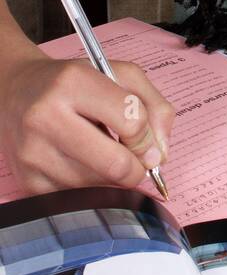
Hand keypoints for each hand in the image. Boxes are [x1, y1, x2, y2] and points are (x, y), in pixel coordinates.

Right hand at [0, 53, 174, 196]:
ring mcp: (34, 153)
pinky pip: (80, 200)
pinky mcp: (29, 181)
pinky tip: (82, 163)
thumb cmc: (73, 84)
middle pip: (117, 165)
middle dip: (137, 167)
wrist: (17, 91)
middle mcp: (46, 117)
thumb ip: (154, 106)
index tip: (146, 140)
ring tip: (98, 150)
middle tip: (134, 157)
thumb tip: (161, 153)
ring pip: (100, 186)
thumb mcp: (119, 75)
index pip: (132, 123)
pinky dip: (92, 186)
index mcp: (72, 83)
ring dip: (112, 176)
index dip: (149, 137)